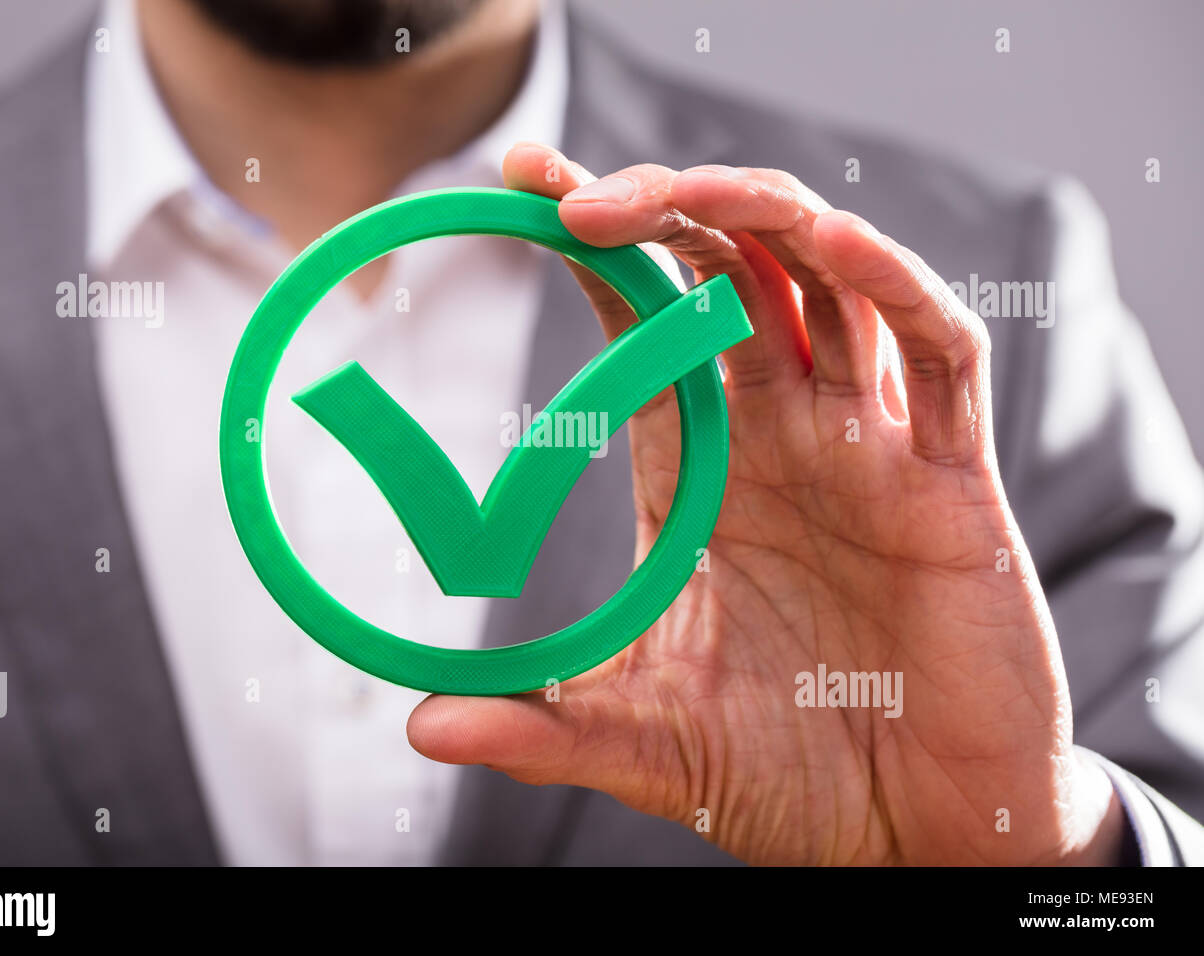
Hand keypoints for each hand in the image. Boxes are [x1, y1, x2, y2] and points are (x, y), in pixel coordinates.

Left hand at [408, 144, 1124, 864]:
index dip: (594, 250)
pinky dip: (894, 288)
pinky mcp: (952, 481)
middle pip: (730, 270)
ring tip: (674, 193)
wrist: (917, 833)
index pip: (644, 323)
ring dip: (757, 215)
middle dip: (658, 207)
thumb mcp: (648, 740)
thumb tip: (419, 728)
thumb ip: (541, 727)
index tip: (518, 190)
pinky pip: (940, 353)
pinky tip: (832, 245)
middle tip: (564, 191)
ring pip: (830, 280)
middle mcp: (786, 436)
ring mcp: (871, 449)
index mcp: (705, 471)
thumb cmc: (790, 776)